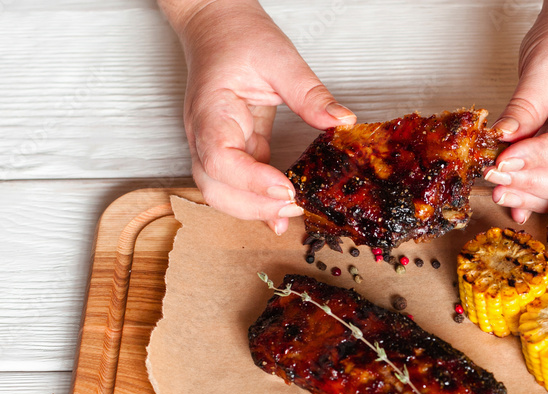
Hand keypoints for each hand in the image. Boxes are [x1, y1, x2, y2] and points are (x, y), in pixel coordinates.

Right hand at [160, 0, 355, 232]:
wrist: (217, 26)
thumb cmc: (238, 37)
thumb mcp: (280, 59)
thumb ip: (310, 94)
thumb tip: (343, 121)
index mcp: (212, 110)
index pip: (219, 158)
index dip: (250, 181)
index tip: (286, 188)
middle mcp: (205, 133)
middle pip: (214, 187)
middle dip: (252, 205)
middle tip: (294, 208)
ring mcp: (215, 145)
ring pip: (221, 192)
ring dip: (253, 209)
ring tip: (290, 214)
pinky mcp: (235, 150)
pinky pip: (240, 184)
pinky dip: (259, 200)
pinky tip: (283, 210)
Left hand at [487, 0, 547, 222]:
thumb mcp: (545, 67)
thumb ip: (526, 107)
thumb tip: (503, 139)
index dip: (538, 158)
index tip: (503, 161)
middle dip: (533, 183)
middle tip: (495, 178)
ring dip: (531, 194)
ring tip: (498, 191)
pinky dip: (533, 194)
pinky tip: (512, 203)